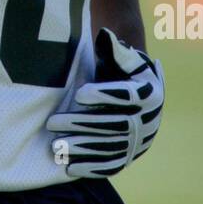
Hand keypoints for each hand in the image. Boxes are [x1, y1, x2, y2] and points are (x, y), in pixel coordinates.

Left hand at [45, 28, 164, 177]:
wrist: (137, 98)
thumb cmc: (124, 72)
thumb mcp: (125, 59)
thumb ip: (116, 49)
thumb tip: (104, 35)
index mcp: (150, 94)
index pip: (127, 96)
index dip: (104, 95)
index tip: (78, 93)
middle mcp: (149, 121)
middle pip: (114, 124)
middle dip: (81, 124)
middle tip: (52, 122)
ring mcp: (139, 142)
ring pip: (110, 148)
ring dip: (81, 148)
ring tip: (56, 145)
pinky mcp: (129, 158)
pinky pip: (111, 166)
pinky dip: (91, 168)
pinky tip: (69, 167)